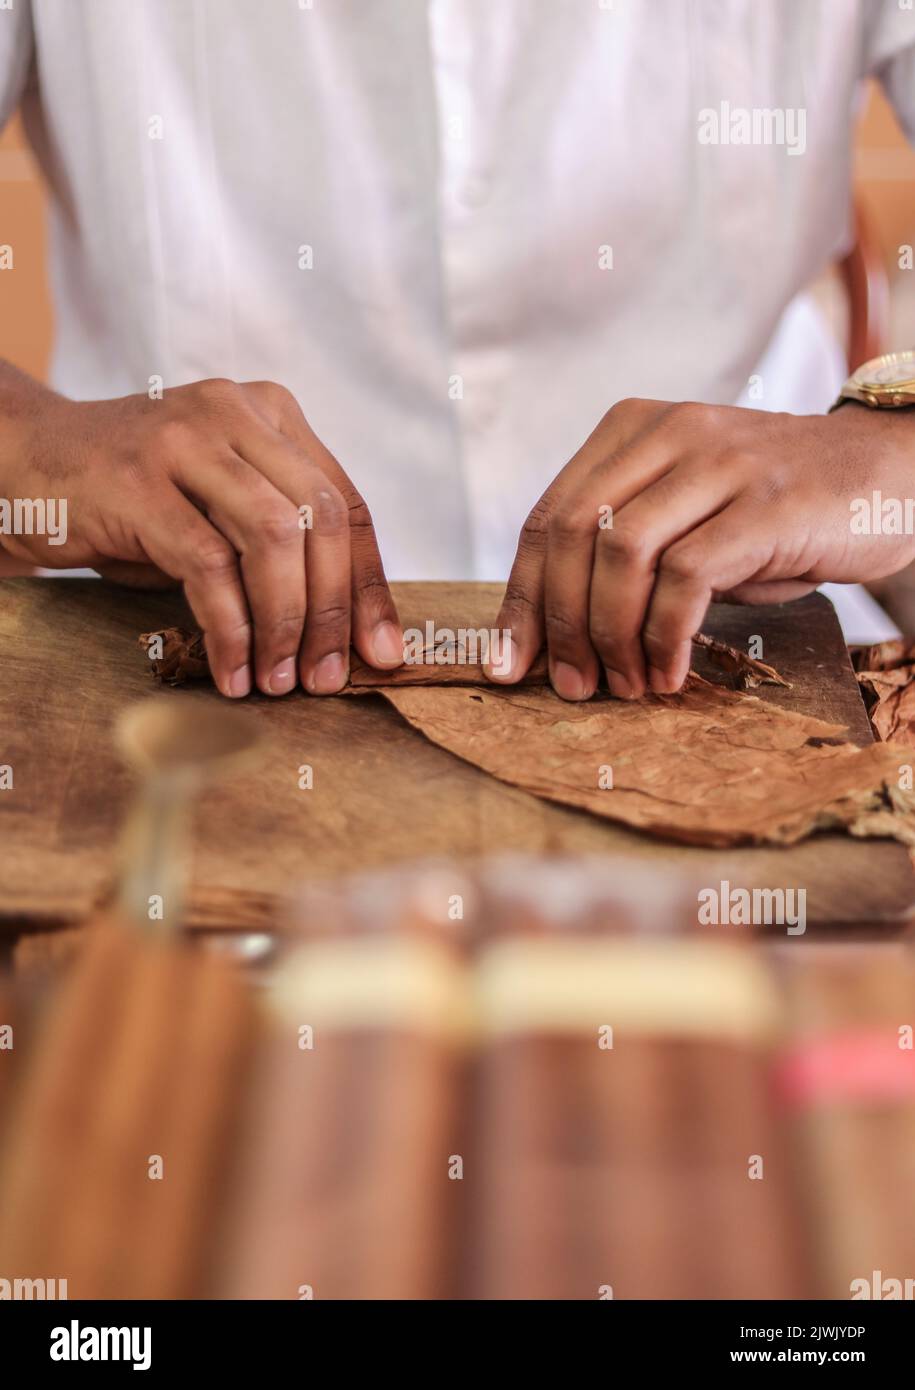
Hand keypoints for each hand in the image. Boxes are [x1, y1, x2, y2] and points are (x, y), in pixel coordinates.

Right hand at [1, 377, 402, 696]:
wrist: (26, 463)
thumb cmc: (134, 499)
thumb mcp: (220, 505)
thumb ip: (281, 542)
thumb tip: (350, 630)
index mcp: (271, 413)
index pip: (346, 503)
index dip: (369, 584)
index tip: (384, 650)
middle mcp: (235, 412)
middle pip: (320, 519)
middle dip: (332, 611)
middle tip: (328, 678)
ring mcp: (184, 438)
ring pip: (271, 538)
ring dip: (284, 623)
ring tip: (277, 681)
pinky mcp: (136, 480)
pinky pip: (208, 564)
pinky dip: (229, 628)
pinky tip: (231, 671)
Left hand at [489, 398, 914, 698]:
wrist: (887, 474)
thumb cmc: (774, 510)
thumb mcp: (686, 514)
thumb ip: (623, 551)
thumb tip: (552, 636)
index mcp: (632, 429)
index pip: (548, 518)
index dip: (521, 598)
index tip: (506, 664)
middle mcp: (669, 432)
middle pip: (573, 533)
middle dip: (558, 624)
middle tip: (570, 686)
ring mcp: (720, 461)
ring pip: (622, 553)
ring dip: (611, 635)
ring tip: (625, 686)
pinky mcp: (766, 503)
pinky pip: (687, 577)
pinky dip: (666, 636)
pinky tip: (668, 672)